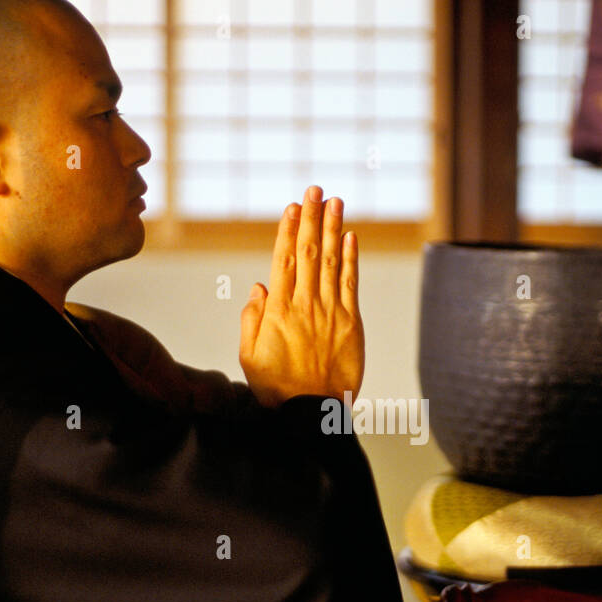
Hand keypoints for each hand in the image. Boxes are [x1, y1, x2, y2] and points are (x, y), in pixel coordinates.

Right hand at [239, 185, 363, 407]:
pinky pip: (351, 284)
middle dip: (311, 218)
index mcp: (278, 312)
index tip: (292, 207)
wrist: (314, 412)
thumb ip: (252, 320)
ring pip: (332, 262)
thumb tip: (259, 287)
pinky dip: (351, 258)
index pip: (284, 260)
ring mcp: (330, 313)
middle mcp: (305, 305)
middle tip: (314, 189)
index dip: (288, 230)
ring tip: (334, 201)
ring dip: (333, 228)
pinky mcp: (350, 324)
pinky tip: (351, 237)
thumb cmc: (277, 388)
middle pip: (309, 252)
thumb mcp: (249, 357)